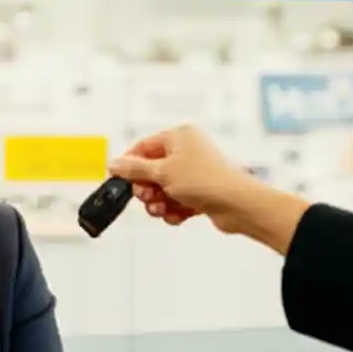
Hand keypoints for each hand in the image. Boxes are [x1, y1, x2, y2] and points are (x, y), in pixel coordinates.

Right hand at [108, 124, 265, 232]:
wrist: (237, 204)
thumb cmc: (208, 180)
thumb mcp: (162, 173)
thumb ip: (135, 169)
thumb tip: (114, 164)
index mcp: (180, 136)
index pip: (144, 146)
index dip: (130, 164)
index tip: (119, 178)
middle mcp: (188, 151)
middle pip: (152, 170)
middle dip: (147, 188)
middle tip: (147, 196)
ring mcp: (194, 173)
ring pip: (163, 189)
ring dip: (159, 202)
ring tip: (163, 208)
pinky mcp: (200, 192)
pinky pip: (177, 201)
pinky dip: (174, 210)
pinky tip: (178, 215)